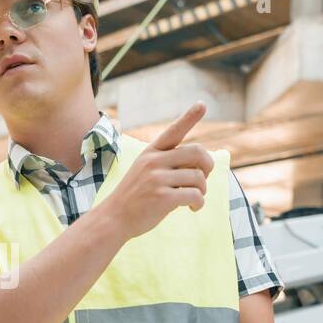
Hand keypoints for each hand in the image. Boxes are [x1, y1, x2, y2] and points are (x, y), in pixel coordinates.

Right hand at [102, 101, 212, 240]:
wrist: (114, 218)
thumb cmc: (134, 196)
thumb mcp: (143, 170)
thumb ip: (166, 163)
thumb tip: (200, 163)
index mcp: (151, 153)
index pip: (173, 131)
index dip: (189, 117)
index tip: (202, 104)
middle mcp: (154, 162)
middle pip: (197, 153)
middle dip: (208, 166)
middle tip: (203, 178)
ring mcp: (157, 179)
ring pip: (198, 177)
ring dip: (202, 190)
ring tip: (194, 198)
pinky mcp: (162, 198)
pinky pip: (195, 195)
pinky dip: (199, 203)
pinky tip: (192, 207)